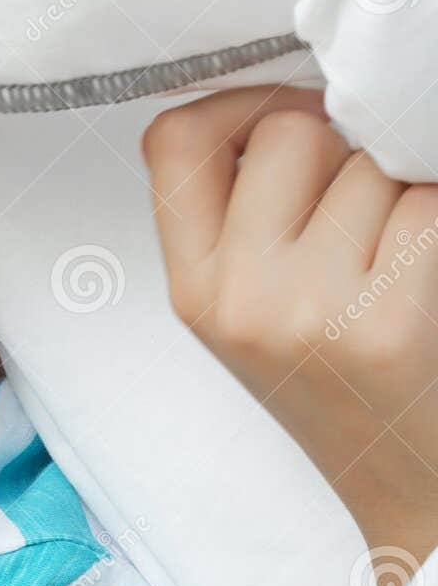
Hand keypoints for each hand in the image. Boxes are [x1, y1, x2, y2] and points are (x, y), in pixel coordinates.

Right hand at [141, 85, 437, 585]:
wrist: (408, 483)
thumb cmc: (342, 381)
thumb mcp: (247, 307)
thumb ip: (238, 214)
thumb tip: (288, 102)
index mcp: (193, 286)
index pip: (173, 140)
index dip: (237, 103)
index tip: (283, 116)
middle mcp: (237, 296)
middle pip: (290, 131)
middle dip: (341, 143)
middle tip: (361, 197)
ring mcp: (308, 311)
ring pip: (370, 166)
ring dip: (400, 188)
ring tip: (394, 250)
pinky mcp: (387, 326)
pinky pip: (424, 206)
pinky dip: (435, 218)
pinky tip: (424, 267)